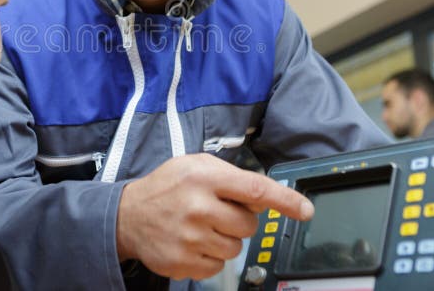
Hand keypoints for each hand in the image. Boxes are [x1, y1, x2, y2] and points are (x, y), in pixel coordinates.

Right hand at [116, 153, 313, 280]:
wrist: (128, 215)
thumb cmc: (167, 187)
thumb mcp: (195, 166)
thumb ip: (232, 177)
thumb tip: (266, 200)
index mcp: (204, 177)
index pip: (256, 190)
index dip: (286, 200)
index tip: (305, 209)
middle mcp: (198, 207)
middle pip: (249, 225)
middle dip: (240, 220)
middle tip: (217, 211)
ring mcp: (191, 238)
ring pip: (236, 248)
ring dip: (225, 239)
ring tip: (201, 226)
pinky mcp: (184, 262)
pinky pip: (218, 266)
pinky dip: (210, 256)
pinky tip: (192, 242)